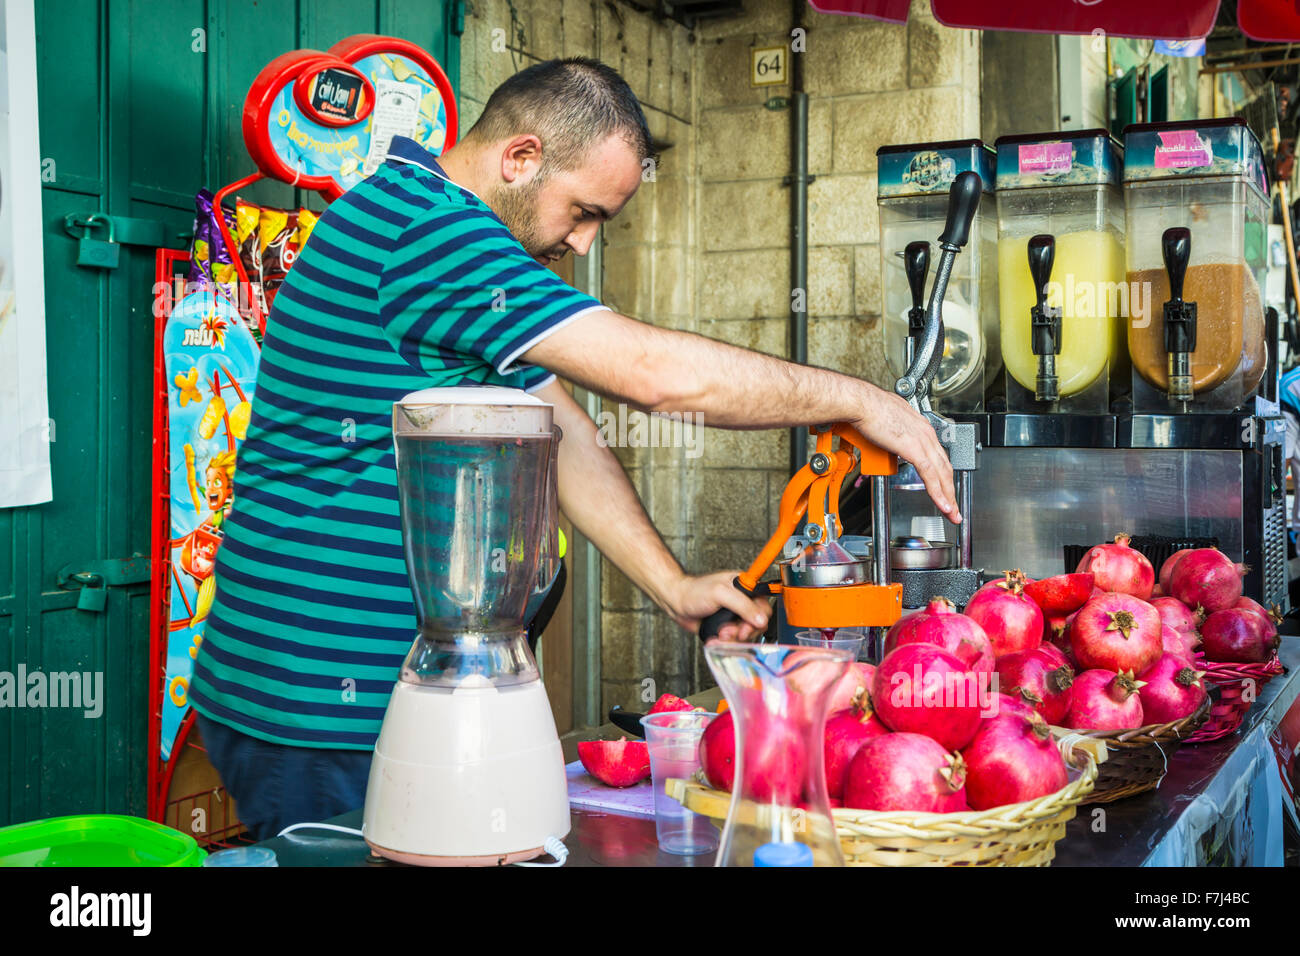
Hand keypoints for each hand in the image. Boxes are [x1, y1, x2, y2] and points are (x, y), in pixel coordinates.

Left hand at [658, 570, 771, 640]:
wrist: (677, 603)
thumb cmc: (694, 591)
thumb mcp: (721, 594)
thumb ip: (743, 605)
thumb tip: (761, 618)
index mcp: (744, 587)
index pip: (763, 604)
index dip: (759, 617)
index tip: (748, 624)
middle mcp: (742, 601)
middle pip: (757, 622)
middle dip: (744, 630)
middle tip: (732, 631)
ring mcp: (734, 615)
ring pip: (746, 634)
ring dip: (733, 637)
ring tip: (720, 633)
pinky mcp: (726, 627)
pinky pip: (734, 639)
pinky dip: (726, 641)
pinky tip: (716, 637)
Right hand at [852, 388, 960, 522]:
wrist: (861, 403)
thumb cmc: (867, 408)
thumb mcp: (886, 422)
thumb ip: (892, 433)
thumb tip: (887, 439)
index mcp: (921, 427)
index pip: (938, 457)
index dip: (943, 475)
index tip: (943, 488)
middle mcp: (926, 434)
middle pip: (945, 467)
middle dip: (950, 490)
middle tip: (954, 507)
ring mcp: (923, 441)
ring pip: (942, 475)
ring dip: (948, 497)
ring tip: (952, 513)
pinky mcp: (915, 450)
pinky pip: (931, 477)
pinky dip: (938, 493)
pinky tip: (943, 505)